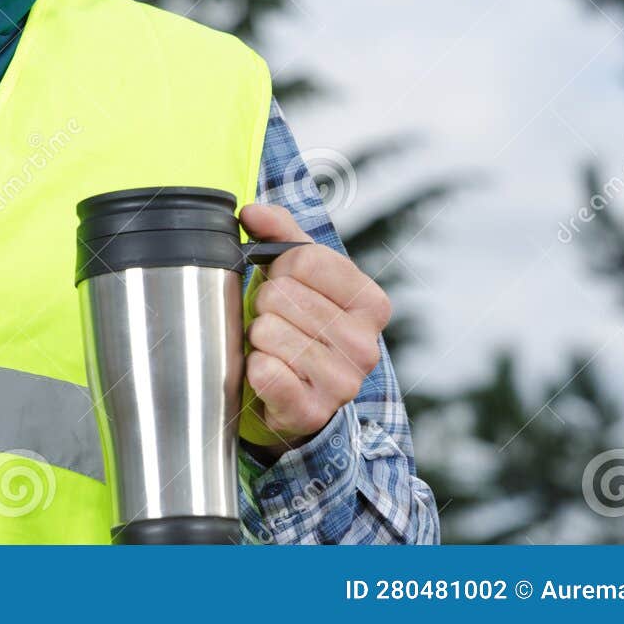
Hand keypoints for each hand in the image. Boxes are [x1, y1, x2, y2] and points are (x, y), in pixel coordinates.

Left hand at [237, 202, 391, 458]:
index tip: (285, 284)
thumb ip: (279, 233)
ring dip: (258, 337)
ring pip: (268, 332)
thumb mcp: (298, 273)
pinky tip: (268, 372)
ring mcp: (344, 383)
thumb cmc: (300, 323)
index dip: (281, 268)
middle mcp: (366, 345)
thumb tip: (251, 211)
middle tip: (276, 321)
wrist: (300, 393)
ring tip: (273, 347)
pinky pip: (264, 372)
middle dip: (265, 304)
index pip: (308, 259)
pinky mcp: (313, 411)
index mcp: (371, 303)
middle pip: (282, 294)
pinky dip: (254, 368)